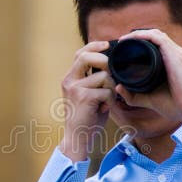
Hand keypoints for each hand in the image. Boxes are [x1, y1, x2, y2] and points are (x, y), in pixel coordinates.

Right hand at [58, 41, 114, 161]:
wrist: (77, 137)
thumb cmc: (87, 116)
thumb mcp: (89, 93)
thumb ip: (95, 79)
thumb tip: (111, 66)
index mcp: (70, 78)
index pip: (80, 53)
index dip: (94, 45)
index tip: (108, 44)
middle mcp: (69, 80)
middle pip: (86, 56)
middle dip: (104, 61)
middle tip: (111, 73)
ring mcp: (75, 88)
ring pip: (103, 76)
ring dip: (110, 88)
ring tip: (106, 100)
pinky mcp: (83, 97)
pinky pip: (106, 91)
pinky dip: (110, 100)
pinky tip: (104, 107)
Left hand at [116, 29, 181, 121]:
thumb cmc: (174, 106)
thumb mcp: (148, 99)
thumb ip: (133, 95)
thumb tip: (118, 87)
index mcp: (174, 61)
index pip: (157, 44)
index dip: (141, 42)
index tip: (124, 48)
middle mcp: (177, 54)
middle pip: (156, 36)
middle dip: (137, 36)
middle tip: (121, 43)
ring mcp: (177, 53)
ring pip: (156, 34)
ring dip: (138, 34)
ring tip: (123, 40)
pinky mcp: (175, 55)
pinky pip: (157, 38)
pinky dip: (143, 35)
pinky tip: (131, 39)